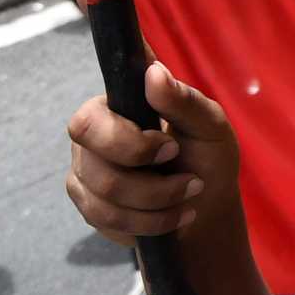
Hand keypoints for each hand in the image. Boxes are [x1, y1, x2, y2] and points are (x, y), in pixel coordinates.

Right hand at [65, 53, 242, 246]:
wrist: (206, 206)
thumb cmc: (207, 155)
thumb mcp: (209, 125)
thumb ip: (184, 100)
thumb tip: (153, 73)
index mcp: (115, 105)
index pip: (90, 118)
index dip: (127, 139)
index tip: (172, 147)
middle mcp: (91, 135)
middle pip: (94, 160)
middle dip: (150, 177)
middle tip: (190, 178)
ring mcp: (85, 171)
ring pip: (105, 194)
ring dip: (159, 201)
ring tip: (190, 193)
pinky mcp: (89, 205)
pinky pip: (108, 219)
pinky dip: (151, 221)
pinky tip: (176, 215)